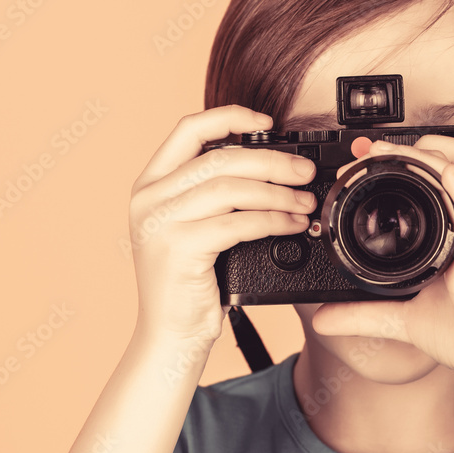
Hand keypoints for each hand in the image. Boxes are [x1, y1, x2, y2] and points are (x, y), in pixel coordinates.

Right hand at [128, 104, 317, 348]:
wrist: (170, 335)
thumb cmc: (188, 282)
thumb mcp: (191, 225)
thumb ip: (213, 192)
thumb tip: (269, 164)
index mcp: (150, 184)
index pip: (188, 129)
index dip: (230, 117)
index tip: (266, 122)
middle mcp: (149, 198)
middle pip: (219, 158)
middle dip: (271, 162)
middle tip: (305, 171)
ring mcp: (160, 223)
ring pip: (230, 189)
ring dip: (277, 193)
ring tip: (305, 202)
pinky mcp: (178, 250)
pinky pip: (237, 224)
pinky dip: (272, 220)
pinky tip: (292, 224)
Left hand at [311, 136, 453, 392]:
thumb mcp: (403, 321)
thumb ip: (362, 316)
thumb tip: (322, 319)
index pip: (437, 179)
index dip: (406, 160)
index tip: (366, 156)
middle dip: (415, 145)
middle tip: (373, 148)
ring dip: (432, 153)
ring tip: (399, 150)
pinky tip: (445, 176)